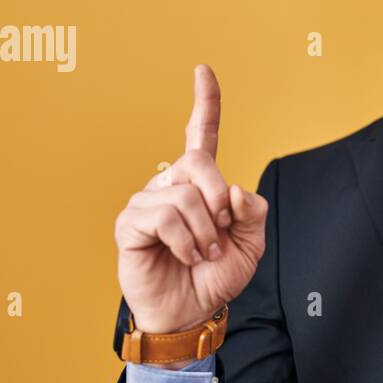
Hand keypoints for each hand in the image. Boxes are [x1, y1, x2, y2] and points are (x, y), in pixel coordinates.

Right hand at [114, 64, 268, 333]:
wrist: (192, 312)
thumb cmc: (216, 276)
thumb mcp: (251, 244)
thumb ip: (252, 213)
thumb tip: (234, 191)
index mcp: (201, 184)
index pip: (200, 135)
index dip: (205, 103)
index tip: (203, 70)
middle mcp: (171, 184)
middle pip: (199, 161)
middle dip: (219, 196)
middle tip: (221, 229)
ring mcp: (147, 201)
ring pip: (184, 194)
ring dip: (205, 231)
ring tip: (202, 253)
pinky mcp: (130, 223)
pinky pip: (164, 215)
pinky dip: (186, 240)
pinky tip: (185, 255)